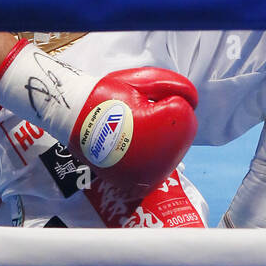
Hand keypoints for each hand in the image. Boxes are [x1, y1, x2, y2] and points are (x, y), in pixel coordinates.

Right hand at [70, 66, 198, 193]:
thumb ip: (175, 87)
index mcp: (166, 129)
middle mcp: (162, 158)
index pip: (185, 110)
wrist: (73, 119)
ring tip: (131, 130)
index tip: (142, 100)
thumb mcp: (144, 80)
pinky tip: (132, 146)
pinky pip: (157, 168)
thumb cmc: (108, 97)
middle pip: (182, 134)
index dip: (164, 100)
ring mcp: (150, 175)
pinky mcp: (139, 185)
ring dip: (160, 139)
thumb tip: (192, 102)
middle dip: (166, 121)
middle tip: (135, 114)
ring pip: (171, 151)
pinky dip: (150, 156)